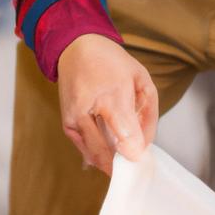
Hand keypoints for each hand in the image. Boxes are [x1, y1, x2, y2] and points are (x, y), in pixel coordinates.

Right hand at [56, 34, 157, 174]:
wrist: (75, 47)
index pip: (124, 134)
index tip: (143, 158)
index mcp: (111, 94)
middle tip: (137, 167)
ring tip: (125, 161)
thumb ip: (147, 114)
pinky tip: (108, 155)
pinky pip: (84, 149)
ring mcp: (73, 117)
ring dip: (110, 162)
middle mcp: (87, 109)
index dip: (135, 151)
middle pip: (105, 151)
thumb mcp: (139, 79)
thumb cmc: (110, 62)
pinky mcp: (67, 122)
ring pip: (93, 154)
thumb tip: (142, 146)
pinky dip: (97, 156)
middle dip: (123, 162)